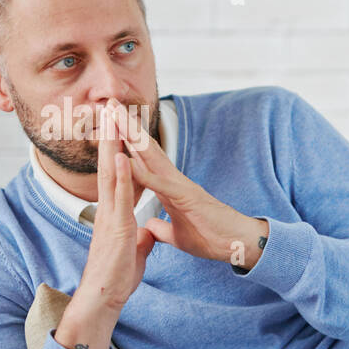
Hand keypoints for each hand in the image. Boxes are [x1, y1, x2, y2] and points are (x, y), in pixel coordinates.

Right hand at [55, 121, 157, 348]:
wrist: (104, 299)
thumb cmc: (116, 278)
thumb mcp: (134, 252)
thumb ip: (140, 237)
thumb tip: (147, 230)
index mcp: (115, 214)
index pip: (118, 176)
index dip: (119, 150)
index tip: (120, 126)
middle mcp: (109, 210)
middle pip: (110, 166)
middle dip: (111, 137)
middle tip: (109, 108)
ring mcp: (110, 218)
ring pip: (111, 175)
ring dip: (112, 146)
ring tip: (112, 118)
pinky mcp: (115, 229)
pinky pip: (118, 198)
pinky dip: (119, 176)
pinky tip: (120, 156)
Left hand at [103, 98, 268, 268]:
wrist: (238, 245)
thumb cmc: (213, 239)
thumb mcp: (178, 235)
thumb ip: (163, 228)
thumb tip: (150, 225)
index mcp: (170, 188)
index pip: (144, 160)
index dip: (127, 142)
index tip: (110, 125)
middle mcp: (174, 181)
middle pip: (146, 149)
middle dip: (127, 126)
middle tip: (110, 103)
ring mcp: (180, 186)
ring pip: (151, 156)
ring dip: (132, 136)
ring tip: (115, 115)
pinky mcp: (186, 198)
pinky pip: (160, 184)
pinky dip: (142, 173)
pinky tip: (126, 160)